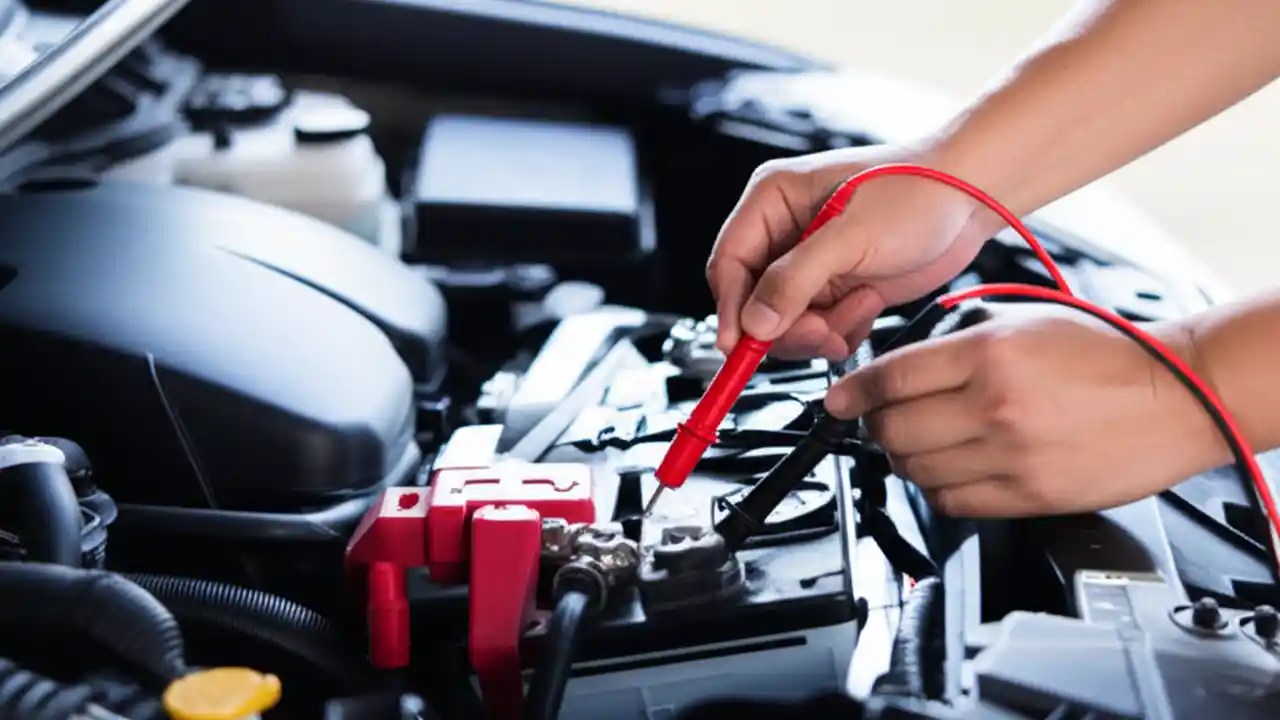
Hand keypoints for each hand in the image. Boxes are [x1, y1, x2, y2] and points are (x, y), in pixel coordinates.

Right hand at [707, 144, 1001, 359]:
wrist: (973, 197)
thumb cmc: (918, 191)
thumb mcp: (850, 236)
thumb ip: (795, 280)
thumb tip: (753, 324)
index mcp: (773, 201)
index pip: (728, 264)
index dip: (731, 309)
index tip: (739, 347)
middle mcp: (785, 232)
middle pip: (753, 301)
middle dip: (785, 326)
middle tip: (819, 334)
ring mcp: (811, 263)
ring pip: (785, 322)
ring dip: (819, 330)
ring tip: (856, 309)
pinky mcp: (837, 286)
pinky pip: (817, 328)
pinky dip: (841, 330)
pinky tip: (868, 306)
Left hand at [824, 306, 1230, 516]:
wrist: (1176, 396)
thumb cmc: (1105, 354)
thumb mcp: (1022, 322)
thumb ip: (957, 345)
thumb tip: (898, 371)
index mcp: (989, 352)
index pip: (891, 378)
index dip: (851, 393)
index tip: (837, 401)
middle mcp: (993, 404)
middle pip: (892, 430)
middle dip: (875, 428)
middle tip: (881, 422)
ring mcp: (1010, 455)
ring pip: (915, 470)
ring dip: (904, 460)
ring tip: (920, 445)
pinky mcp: (1028, 495)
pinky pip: (952, 502)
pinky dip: (938, 489)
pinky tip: (952, 470)